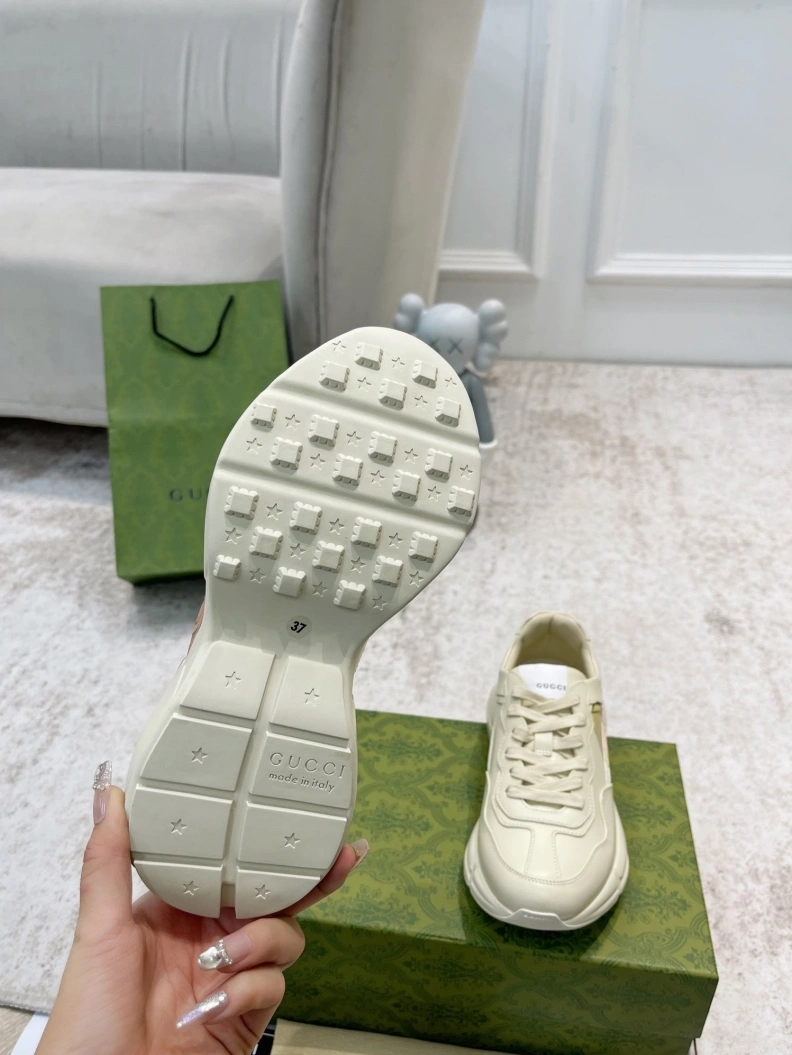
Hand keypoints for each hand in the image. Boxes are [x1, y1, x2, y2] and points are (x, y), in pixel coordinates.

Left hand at [38, 772, 366, 1054]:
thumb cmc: (89, 1023)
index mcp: (178, 909)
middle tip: (338, 857)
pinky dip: (248, 990)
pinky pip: (273, 987)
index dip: (264, 841)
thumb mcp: (98, 932)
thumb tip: (110, 797)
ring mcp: (231, 977)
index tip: (294, 813)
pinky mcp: (247, 1015)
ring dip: (260, 942)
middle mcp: (210, 938)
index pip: (232, 864)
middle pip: (274, 897)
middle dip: (309, 878)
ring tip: (223, 960)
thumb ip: (108, 861)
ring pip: (282, 938)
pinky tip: (216, 1003)